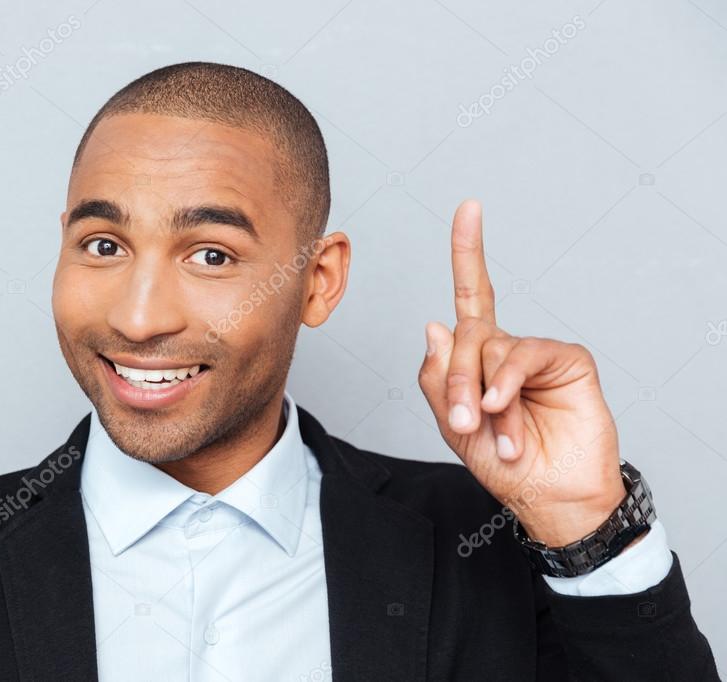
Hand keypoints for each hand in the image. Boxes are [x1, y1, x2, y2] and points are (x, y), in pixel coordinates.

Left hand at [417, 200, 626, 546]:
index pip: (471, 294)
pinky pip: (522, 354)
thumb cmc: (503, 463)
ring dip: (486, 398)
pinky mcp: (566, 358)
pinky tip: (503, 410)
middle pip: (467, 334)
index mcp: (479, 356)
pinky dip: (506, 384)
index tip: (469, 207)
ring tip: (498, 435)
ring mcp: (537, 351)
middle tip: (464, 422)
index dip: (469, 251)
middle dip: (457, 379)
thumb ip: (438, 377)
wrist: (549, 495)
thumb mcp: (454, 424)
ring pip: (492, 350)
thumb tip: (433, 325)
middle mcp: (506, 346)